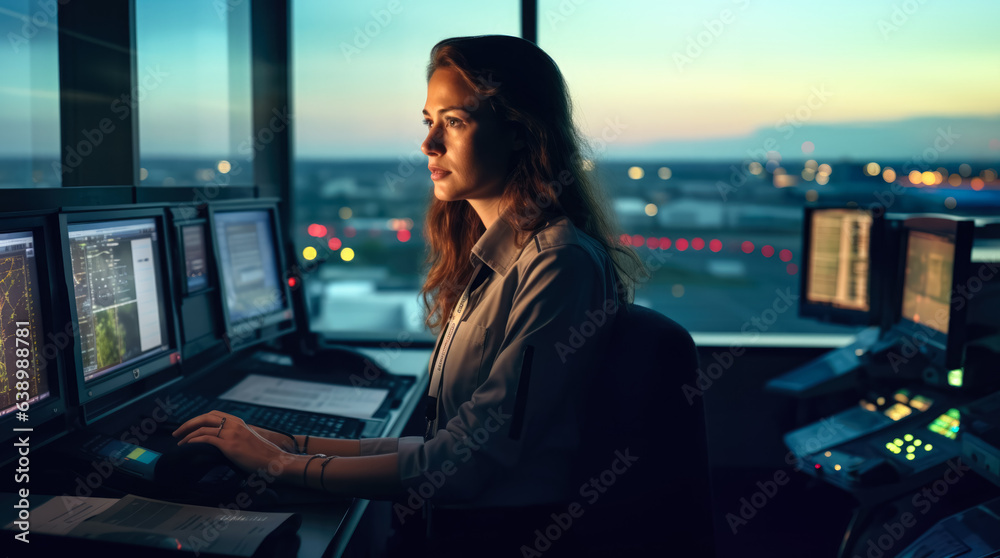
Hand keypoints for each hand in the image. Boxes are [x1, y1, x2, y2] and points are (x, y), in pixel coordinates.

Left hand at [171, 411, 297, 474]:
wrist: (274, 461)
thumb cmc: (263, 455)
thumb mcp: (249, 441)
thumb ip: (236, 438)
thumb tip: (223, 445)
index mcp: (239, 422)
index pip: (214, 414)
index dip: (199, 419)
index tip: (190, 426)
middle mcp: (234, 424)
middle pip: (205, 417)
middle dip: (188, 424)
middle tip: (177, 432)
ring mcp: (232, 433)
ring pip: (203, 427)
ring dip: (187, 434)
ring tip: (179, 442)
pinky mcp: (229, 444)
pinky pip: (206, 438)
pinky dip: (194, 440)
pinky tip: (188, 445)